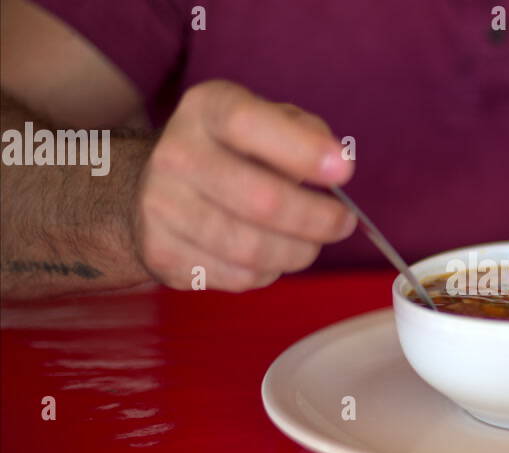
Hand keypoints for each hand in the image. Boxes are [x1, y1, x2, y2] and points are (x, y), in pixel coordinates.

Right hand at [133, 80, 355, 290]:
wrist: (154, 185)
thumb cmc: (233, 151)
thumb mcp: (269, 121)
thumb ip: (306, 132)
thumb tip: (335, 163)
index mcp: (206, 110)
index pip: (247, 123)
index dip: (301, 150)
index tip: (343, 171)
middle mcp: (175, 154)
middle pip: (260, 200)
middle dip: (317, 219)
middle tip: (343, 223)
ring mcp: (161, 207)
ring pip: (251, 248)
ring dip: (298, 252)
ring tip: (311, 243)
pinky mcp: (162, 252)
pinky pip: (236, 276)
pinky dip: (268, 272)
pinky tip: (271, 256)